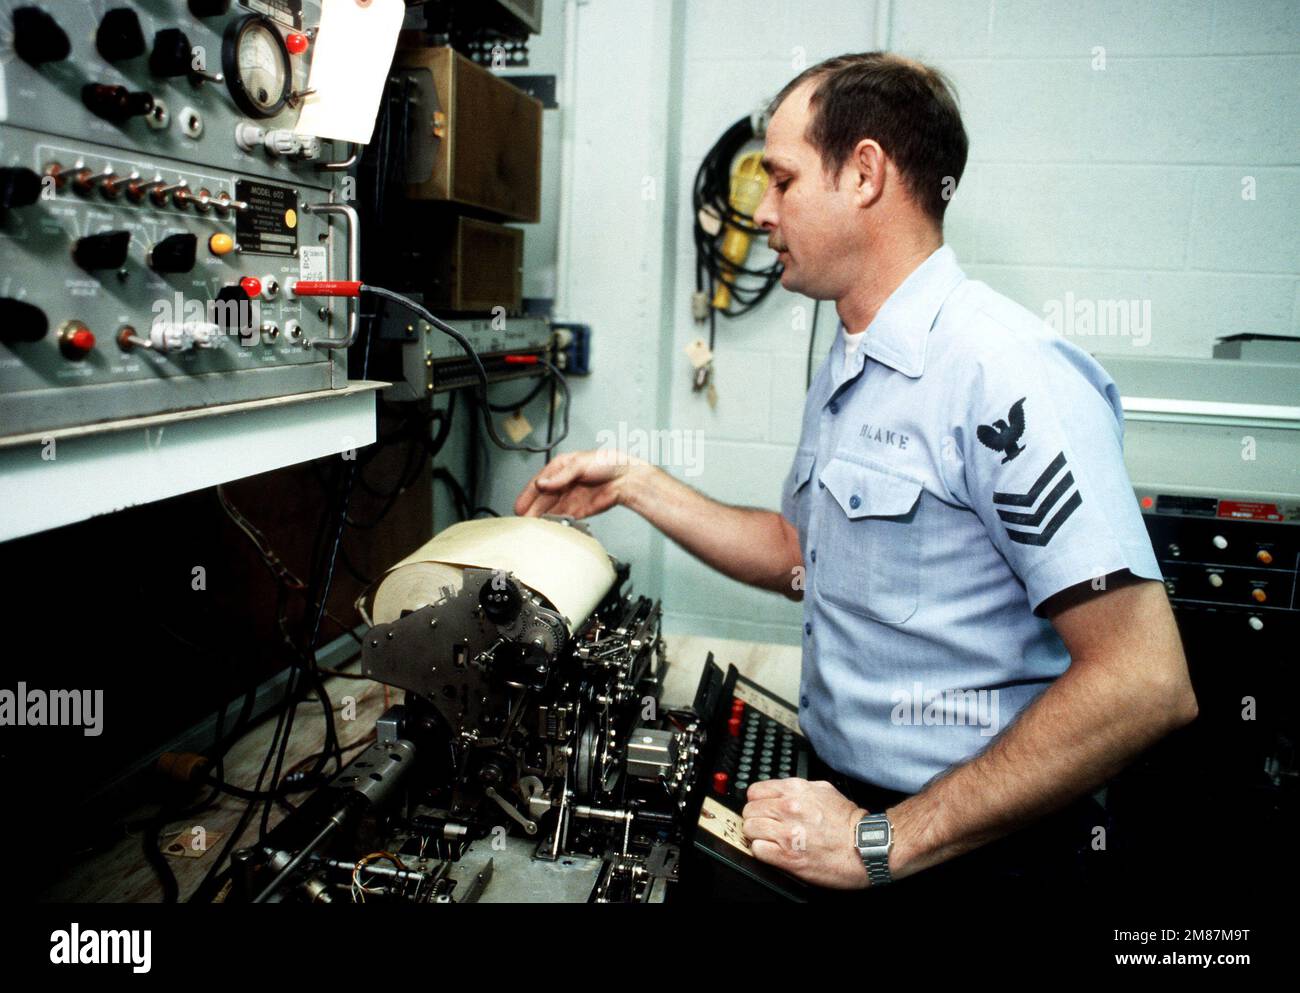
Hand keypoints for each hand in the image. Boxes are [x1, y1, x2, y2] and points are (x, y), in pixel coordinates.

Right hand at [514, 449, 650, 518]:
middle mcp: (563, 483)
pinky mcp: (579, 510)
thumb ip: (560, 476)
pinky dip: (556, 523)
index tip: (519, 507)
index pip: (538, 483)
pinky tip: (549, 527)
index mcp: (560, 468)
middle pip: (542, 499)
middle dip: (532, 510)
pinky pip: (563, 518)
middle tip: (523, 521)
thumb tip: (542, 484)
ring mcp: (570, 497)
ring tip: (533, 527)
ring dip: (542, 518)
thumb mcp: (579, 464)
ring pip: (551, 510)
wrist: (626, 478)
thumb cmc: (607, 463)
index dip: (528, 495)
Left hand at [741, 778, 870, 889]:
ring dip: (758, 836)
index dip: (757, 802)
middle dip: (756, 819)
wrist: (865, 847)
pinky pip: (757, 850)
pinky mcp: (788, 857)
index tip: (763, 810)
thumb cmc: (848, 823)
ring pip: (749, 829)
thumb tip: (778, 792)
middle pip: (749, 811)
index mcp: (796, 791)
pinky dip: (763, 852)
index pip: (754, 791)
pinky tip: (774, 852)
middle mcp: (789, 808)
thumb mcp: (823, 790)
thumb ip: (797, 789)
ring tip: (771, 840)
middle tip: (768, 826)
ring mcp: (787, 833)